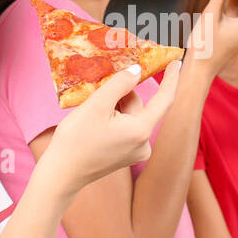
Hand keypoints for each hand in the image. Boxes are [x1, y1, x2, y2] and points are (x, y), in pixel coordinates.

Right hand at [44, 59, 181, 192]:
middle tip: (100, 89)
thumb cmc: (75, 140)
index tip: (176, 62)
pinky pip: (127, 128)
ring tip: (92, 110)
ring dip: (116, 106)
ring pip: (132, 116)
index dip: (171, 79)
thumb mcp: (96, 105)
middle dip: (122, 95)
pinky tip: (96, 120)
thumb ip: (120, 84)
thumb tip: (136, 71)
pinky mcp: (126, 155)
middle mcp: (144, 143)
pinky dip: (115, 118)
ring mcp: (136, 152)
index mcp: (141, 131)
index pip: (165, 100)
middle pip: (140, 107)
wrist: (62, 174)